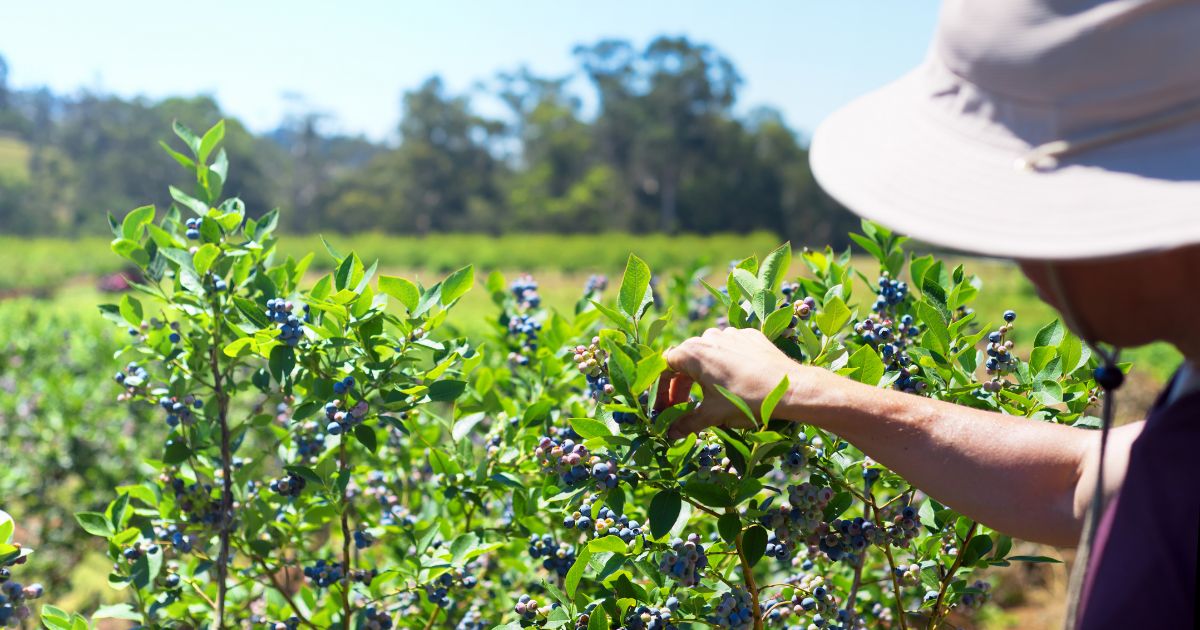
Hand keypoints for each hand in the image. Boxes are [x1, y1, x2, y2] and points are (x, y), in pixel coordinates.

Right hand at [661, 326, 806, 438]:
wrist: (790, 388)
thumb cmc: (747, 400)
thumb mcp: (712, 415)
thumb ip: (687, 423)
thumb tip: (670, 434)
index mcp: (693, 353)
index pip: (665, 367)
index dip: (662, 389)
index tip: (665, 408)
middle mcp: (709, 337)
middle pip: (685, 360)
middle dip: (680, 385)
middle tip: (681, 407)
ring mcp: (731, 334)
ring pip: (707, 353)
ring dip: (702, 374)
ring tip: (708, 395)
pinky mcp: (750, 337)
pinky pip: (729, 349)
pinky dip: (724, 365)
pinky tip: (733, 382)